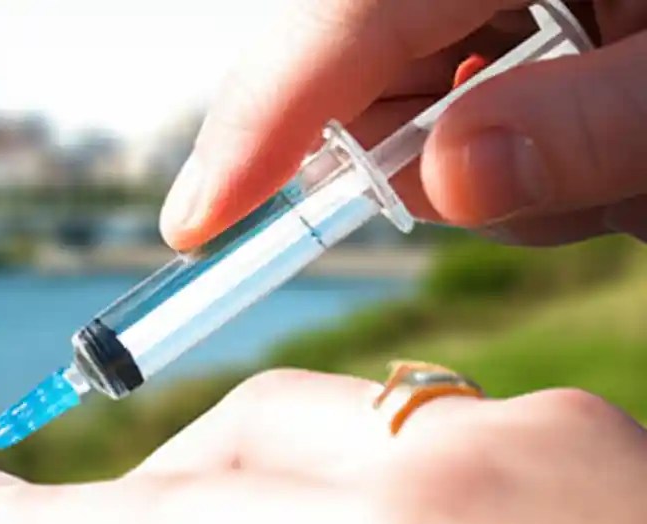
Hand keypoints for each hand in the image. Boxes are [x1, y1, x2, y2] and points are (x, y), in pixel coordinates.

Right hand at [158, 1, 646, 247]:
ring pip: (416, 108)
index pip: (345, 17)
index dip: (261, 122)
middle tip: (540, 186)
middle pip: (364, 72)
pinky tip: (603, 140)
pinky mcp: (521, 34)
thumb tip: (448, 177)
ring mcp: (496, 8)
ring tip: (615, 162)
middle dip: (417, 157)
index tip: (198, 221)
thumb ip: (593, 126)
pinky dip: (521, 154)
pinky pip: (468, 109)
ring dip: (492, 167)